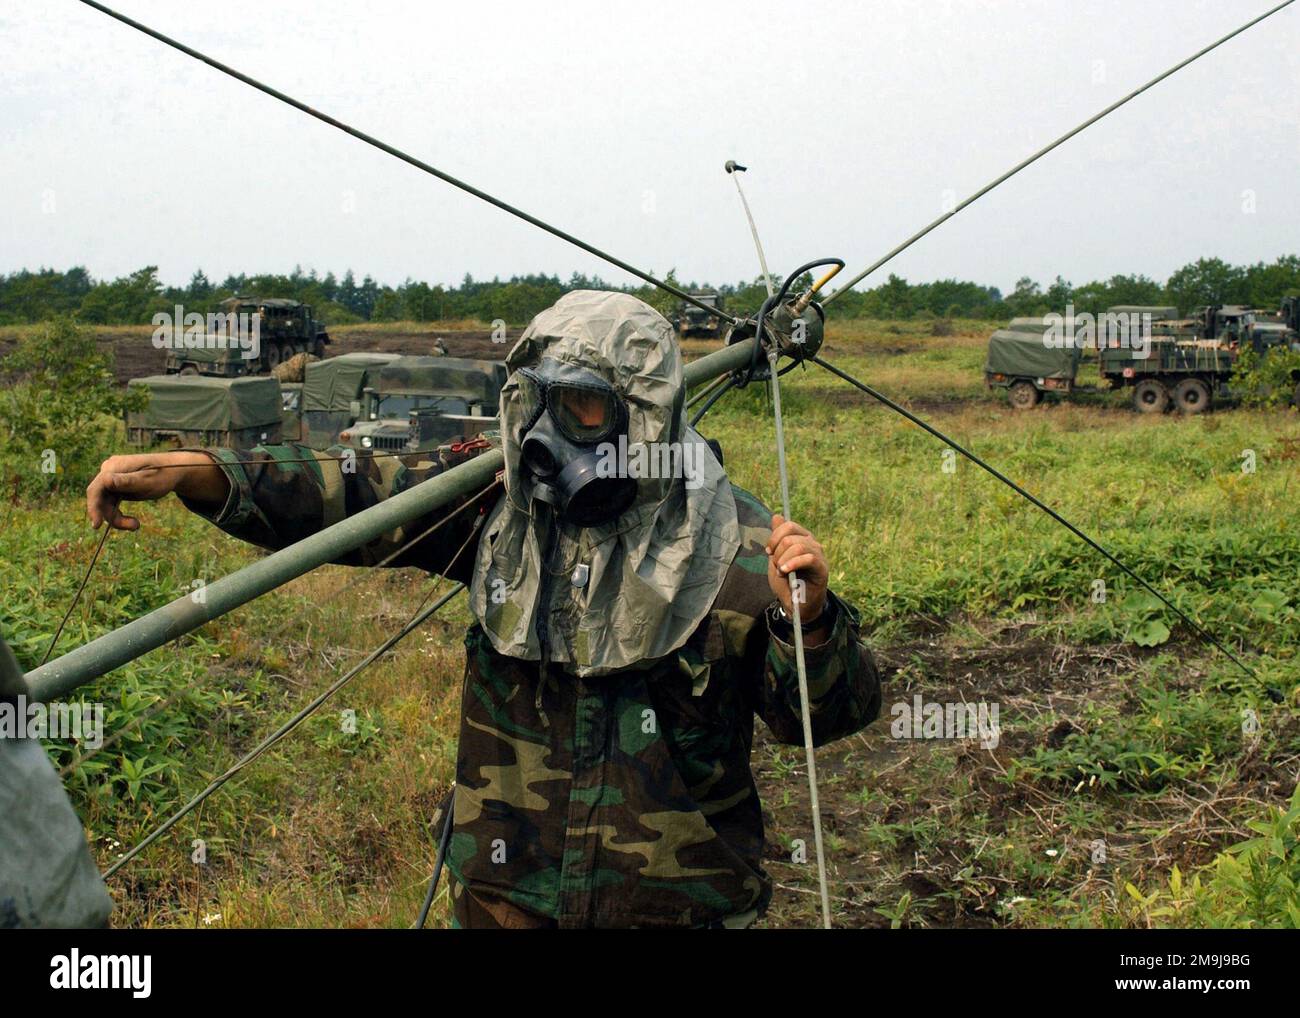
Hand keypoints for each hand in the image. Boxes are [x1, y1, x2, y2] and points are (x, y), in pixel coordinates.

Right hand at [86, 452, 226, 530]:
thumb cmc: (163, 475)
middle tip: (134, 526)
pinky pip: (111, 502)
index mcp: (113, 467)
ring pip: (105, 503)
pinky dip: (118, 513)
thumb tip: (106, 481)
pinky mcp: (116, 485)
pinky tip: (132, 521)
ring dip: (117, 517)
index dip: (93, 507)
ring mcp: (112, 478)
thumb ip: (127, 482)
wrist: (175, 471)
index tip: (96, 526)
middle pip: (99, 498)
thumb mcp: (147, 481)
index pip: (95, 489)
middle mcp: (109, 470)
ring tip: (136, 525)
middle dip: (111, 516)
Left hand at [765, 514, 828, 623]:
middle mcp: (812, 544)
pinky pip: (808, 558)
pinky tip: (786, 572)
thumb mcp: (777, 558)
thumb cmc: (787, 582)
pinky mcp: (822, 568)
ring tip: (782, 572)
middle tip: (776, 566)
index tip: (768, 552)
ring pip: (797, 546)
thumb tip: (776, 516)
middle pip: (790, 536)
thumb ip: (777, 538)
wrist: (796, 604)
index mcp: (801, 538)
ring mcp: (818, 555)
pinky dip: (793, 564)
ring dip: (783, 560)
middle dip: (777, 552)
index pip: (788, 526)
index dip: (774, 537)